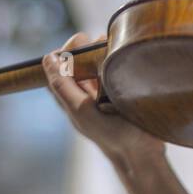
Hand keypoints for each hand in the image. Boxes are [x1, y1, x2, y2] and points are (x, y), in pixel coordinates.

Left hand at [43, 32, 165, 171]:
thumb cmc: (112, 136)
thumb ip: (63, 87)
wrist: (144, 153)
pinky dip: (117, 57)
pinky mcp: (124, 89)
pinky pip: (115, 66)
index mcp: (71, 98)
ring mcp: (105, 91)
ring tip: (112, 46)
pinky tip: (124, 54)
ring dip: (103, 49)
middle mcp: (85, 92)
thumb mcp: (82, 111)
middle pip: (78, 59)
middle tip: (98, 40)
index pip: (58, 65)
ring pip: (97, 60)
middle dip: (87, 46)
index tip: (80, 41)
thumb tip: (48, 59)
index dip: (66, 50)